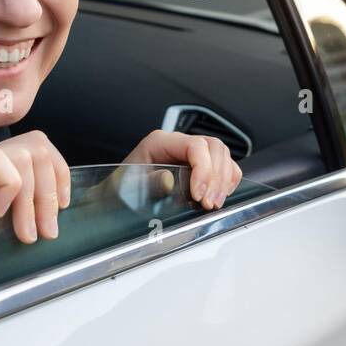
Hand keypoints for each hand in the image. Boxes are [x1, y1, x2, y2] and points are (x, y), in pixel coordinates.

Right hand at [0, 131, 69, 295]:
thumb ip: (20, 212)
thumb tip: (55, 216)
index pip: (39, 147)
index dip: (59, 175)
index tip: (61, 209)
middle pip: (38, 147)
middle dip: (50, 192)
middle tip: (46, 231)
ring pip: (24, 154)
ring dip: (33, 198)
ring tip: (24, 233)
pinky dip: (9, 189)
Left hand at [121, 130, 241, 209]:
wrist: (118, 200)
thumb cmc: (123, 192)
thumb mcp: (130, 189)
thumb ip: (149, 183)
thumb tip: (168, 180)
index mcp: (160, 142)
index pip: (195, 145)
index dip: (203, 169)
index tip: (199, 194)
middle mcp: (178, 144)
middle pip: (214, 147)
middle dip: (216, 177)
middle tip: (209, 202)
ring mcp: (190, 153)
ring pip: (222, 155)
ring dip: (224, 180)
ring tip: (213, 203)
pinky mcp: (199, 166)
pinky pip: (224, 166)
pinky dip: (227, 180)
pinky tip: (219, 195)